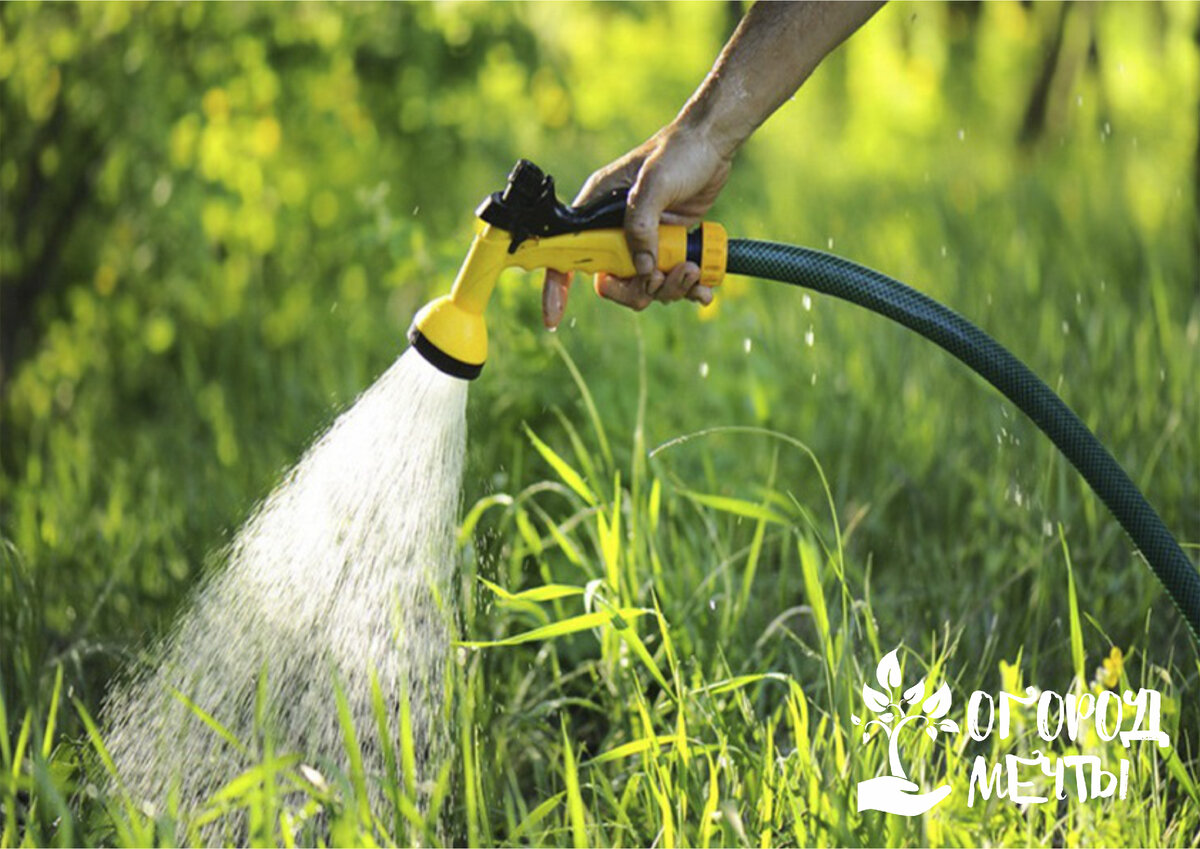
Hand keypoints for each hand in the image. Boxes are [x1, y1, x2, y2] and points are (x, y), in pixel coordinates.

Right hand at [541, 123, 731, 327]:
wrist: (713, 145)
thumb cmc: (678, 152)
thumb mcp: (654, 182)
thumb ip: (642, 224)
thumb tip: (641, 267)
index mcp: (597, 211)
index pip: (567, 253)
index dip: (556, 286)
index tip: (553, 316)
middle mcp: (615, 230)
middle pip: (610, 281)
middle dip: (637, 290)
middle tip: (662, 279)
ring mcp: (643, 241)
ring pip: (644, 286)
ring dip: (670, 288)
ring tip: (694, 270)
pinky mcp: (667, 247)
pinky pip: (670, 280)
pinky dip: (688, 289)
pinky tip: (704, 287)